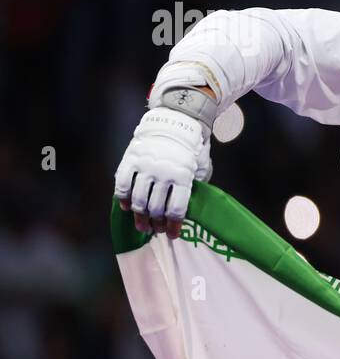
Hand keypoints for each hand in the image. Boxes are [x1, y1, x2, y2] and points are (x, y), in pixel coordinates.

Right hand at [114, 108, 211, 237]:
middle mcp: (163, 172)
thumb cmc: (189, 151)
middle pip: (156, 208)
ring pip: (138, 200)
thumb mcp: (198, 169)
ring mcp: (145, 166)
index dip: (174, 225)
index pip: (177, 209)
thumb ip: (192, 188)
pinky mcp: (130, 159)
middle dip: (156, 224)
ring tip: (142, 226)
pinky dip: (123, 199)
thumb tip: (182, 215)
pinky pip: (122, 184)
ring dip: (139, 217)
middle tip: (156, 231)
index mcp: (183, 176)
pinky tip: (128, 207)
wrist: (174, 122)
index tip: (172, 235)